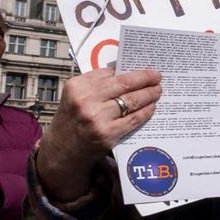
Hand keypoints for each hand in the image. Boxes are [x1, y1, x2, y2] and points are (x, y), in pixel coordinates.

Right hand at [36, 68, 161, 202]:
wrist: (62, 151)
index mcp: (77, 86)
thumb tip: (125, 71)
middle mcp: (85, 100)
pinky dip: (146, 111)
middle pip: (125, 83)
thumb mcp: (76, 97)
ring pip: (132, 100)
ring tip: (157, 91)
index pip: (110, 72)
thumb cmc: (72, 120)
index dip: (130, 69)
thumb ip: (96, 85)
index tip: (144, 69)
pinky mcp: (107, 133)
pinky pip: (133, 119)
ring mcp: (97, 117)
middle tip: (157, 76)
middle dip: (145, 78)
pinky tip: (152, 107)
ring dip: (149, 94)